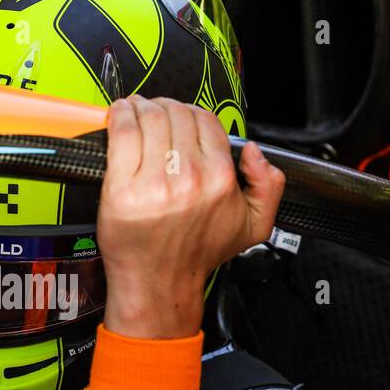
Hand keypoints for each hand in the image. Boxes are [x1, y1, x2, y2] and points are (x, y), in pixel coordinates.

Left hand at [98, 96, 284, 338]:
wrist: (160, 283)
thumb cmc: (196, 254)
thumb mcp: (254, 226)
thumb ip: (269, 185)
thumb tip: (254, 152)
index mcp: (219, 179)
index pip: (205, 121)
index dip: (190, 111)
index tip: (178, 115)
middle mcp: (189, 178)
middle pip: (176, 114)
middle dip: (163, 106)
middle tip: (154, 111)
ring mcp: (154, 182)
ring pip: (149, 118)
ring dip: (140, 106)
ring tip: (134, 109)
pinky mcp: (122, 187)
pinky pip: (123, 133)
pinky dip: (120, 116)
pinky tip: (119, 115)